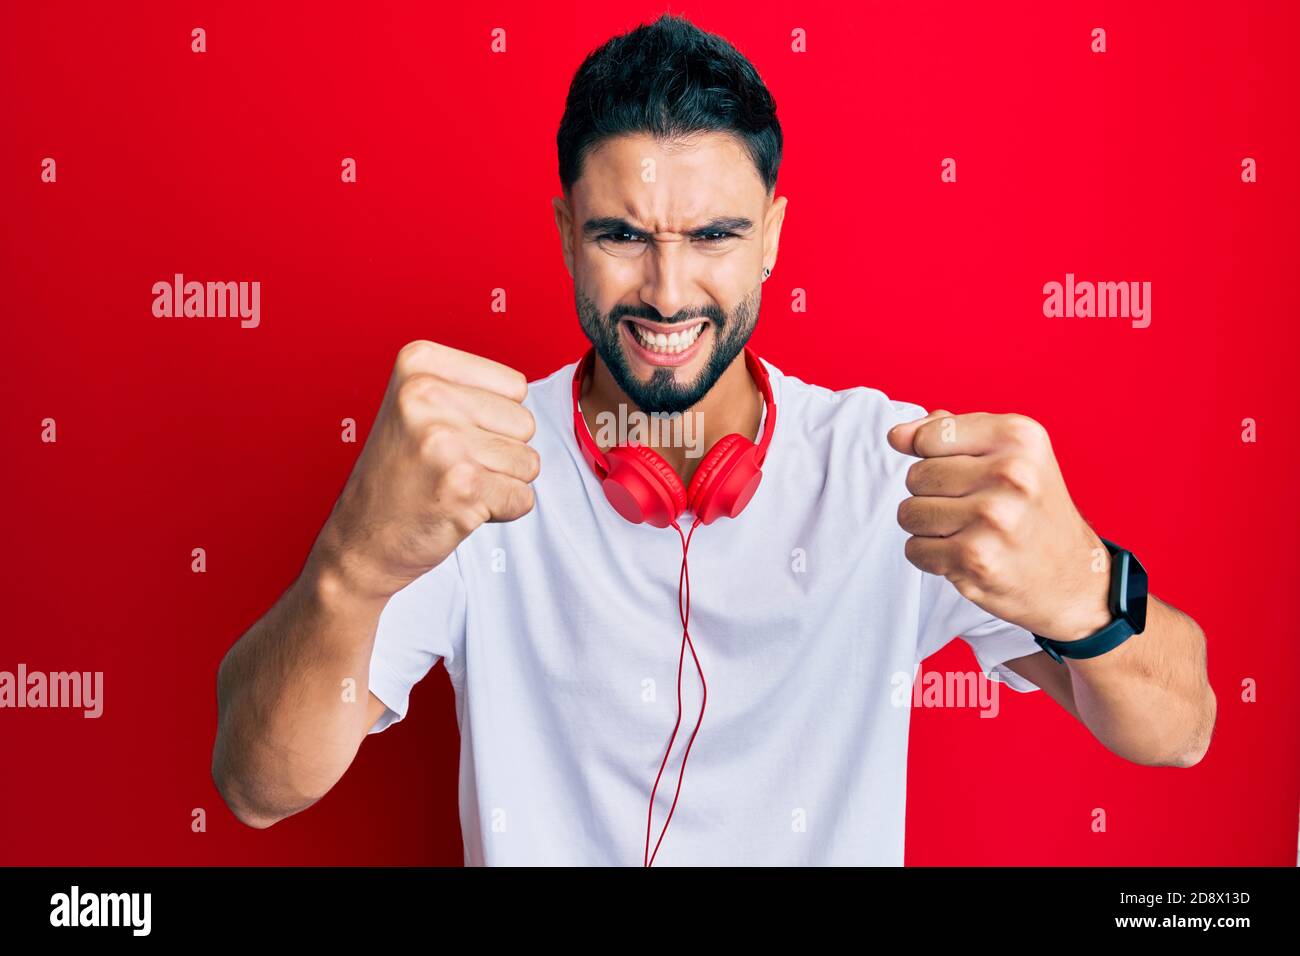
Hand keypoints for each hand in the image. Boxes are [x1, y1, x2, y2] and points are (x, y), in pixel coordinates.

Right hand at [312, 340, 539, 600]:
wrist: (361, 538)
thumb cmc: (399, 473)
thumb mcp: (419, 406)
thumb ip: (472, 389)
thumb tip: (528, 398)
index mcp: (419, 363)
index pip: (515, 387)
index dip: (493, 419)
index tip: (448, 435)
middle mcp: (428, 394)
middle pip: (525, 423)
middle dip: (499, 452)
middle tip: (450, 466)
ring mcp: (444, 440)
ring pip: (528, 461)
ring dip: (499, 482)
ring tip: (453, 484)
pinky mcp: (461, 484)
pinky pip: (522, 498)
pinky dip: (500, 510)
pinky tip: (458, 507)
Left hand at [887, 409, 1112, 642]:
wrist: (1075, 579)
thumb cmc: (1033, 511)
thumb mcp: (1010, 455)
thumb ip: (952, 434)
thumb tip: (898, 435)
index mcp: (1018, 437)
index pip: (929, 436)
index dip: (929, 456)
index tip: (958, 471)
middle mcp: (1010, 472)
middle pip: (915, 476)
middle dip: (931, 495)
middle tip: (970, 508)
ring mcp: (993, 517)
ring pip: (909, 512)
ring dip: (928, 527)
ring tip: (967, 531)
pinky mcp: (975, 557)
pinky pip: (915, 549)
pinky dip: (930, 556)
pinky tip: (965, 555)